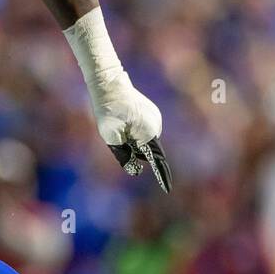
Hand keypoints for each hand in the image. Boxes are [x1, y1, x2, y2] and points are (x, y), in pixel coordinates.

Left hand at [91, 74, 171, 191]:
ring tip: (120, 124)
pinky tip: (125, 119)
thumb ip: (123, 155)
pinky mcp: (151, 113)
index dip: (161, 175)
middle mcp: (156, 125)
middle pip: (147, 150)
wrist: (109, 83)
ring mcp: (155, 118)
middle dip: (134, 149)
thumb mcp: (110, 136)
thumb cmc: (108, 110)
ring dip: (134, 140)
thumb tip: (135, 170)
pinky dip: (135, 131)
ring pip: (145, 140)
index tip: (167, 189)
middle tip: (117, 135)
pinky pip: (145, 130)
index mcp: (148, 133)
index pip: (156, 160)